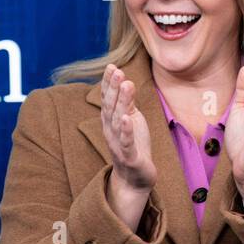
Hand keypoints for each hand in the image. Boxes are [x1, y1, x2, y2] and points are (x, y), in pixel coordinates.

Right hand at [101, 64, 156, 190]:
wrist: (135, 178)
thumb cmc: (134, 146)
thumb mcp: (131, 121)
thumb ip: (126, 104)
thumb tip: (125, 81)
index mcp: (112, 120)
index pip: (108, 99)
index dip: (109, 83)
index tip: (112, 66)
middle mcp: (111, 130)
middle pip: (111, 106)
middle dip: (114, 88)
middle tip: (117, 70)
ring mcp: (118, 143)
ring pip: (118, 120)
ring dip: (121, 102)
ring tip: (126, 85)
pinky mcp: (128, 156)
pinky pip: (126, 142)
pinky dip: (126, 130)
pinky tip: (127, 118)